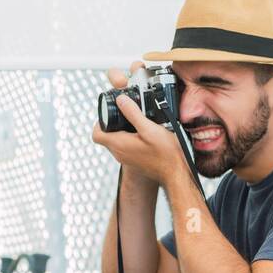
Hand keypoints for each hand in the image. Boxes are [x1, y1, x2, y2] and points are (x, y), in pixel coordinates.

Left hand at [91, 63, 189, 185]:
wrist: (176, 172)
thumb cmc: (166, 154)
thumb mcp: (149, 128)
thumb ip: (133, 113)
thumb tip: (120, 100)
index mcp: (119, 145)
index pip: (96, 135)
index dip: (99, 122)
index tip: (109, 113)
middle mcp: (119, 153)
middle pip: (105, 137)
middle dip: (111, 124)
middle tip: (123, 114)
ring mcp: (126, 158)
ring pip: (116, 142)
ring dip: (121, 131)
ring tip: (135, 121)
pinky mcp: (134, 160)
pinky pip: (125, 147)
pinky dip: (129, 138)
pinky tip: (143, 132)